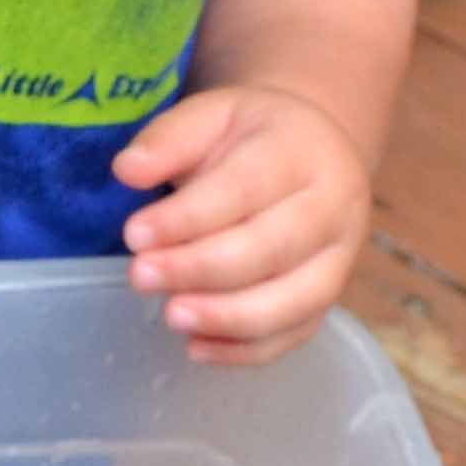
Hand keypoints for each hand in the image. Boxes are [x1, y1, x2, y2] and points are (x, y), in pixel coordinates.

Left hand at [114, 84, 370, 364]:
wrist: (314, 152)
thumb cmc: (253, 136)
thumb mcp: (212, 114)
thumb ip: (169, 139)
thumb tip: (126, 170)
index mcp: (302, 153)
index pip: (244, 188)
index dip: (188, 217)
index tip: (134, 235)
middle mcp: (334, 209)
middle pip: (271, 249)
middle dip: (199, 268)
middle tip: (140, 276)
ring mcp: (339, 259)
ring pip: (293, 301)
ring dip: (227, 317)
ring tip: (171, 316)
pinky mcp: (329, 299)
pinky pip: (296, 334)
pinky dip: (247, 350)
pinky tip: (197, 348)